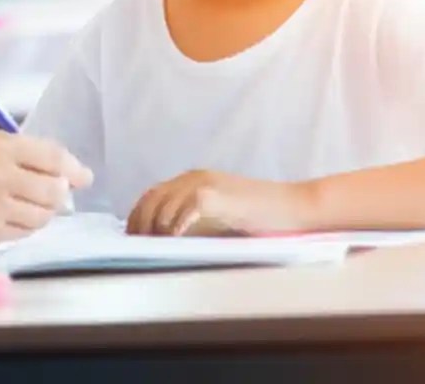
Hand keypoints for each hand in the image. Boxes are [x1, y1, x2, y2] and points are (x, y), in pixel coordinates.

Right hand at [0, 131, 91, 242]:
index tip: (84, 177)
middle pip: (53, 190)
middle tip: (57, 193)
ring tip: (33, 203)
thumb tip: (77, 176)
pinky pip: (27, 232)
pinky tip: (18, 215)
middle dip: (61, 193)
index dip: (74, 169)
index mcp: (1, 147)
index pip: (53, 158)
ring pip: (44, 215)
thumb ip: (35, 155)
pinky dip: (30, 225)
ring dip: (47, 211)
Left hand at [127, 170, 304, 236]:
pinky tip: (172, 239)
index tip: (132, 238)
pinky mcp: (216, 194)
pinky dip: (175, 224)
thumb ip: (193, 220)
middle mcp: (194, 177)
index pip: (151, 195)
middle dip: (139, 224)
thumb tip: (162, 238)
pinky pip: (186, 208)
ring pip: (163, 204)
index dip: (137, 216)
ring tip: (151, 247)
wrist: (293, 207)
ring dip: (154, 227)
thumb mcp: (218, 215)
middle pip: (151, 199)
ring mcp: (205, 183)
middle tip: (136, 246)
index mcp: (192, 180)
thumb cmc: (259, 217)